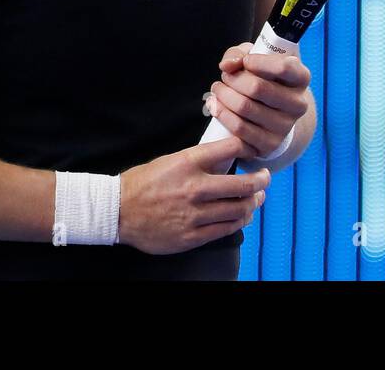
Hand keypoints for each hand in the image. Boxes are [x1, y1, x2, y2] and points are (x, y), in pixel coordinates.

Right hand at [117, 137, 270, 254]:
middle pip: (243, 184)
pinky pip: (225, 229)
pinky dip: (239, 221)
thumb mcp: (170, 161)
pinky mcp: (192, 236)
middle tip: (265, 178)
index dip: (247, 148)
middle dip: (261, 181)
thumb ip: (198, 161)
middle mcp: (195, 188)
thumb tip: (225, 158)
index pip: (229, 149)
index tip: (254, 151)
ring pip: (238, 209)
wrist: (118, 211)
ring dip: (253, 203)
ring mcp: (194, 214)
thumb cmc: (143, 183)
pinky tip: (242, 216)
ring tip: (256, 198)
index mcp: (188, 162)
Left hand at [207, 41, 310, 159]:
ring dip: (223, 95)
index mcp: (301, 78)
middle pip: (257, 88)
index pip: (283, 67)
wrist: (272, 113)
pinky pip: (238, 128)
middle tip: (225, 76)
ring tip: (218, 89)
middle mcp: (298, 104)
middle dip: (233, 79)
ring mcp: (285, 126)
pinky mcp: (269, 144)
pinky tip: (215, 104)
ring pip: (244, 107)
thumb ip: (239, 54)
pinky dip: (221, 113)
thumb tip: (227, 66)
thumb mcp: (255, 59)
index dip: (257, 62)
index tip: (245, 61)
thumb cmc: (263, 77)